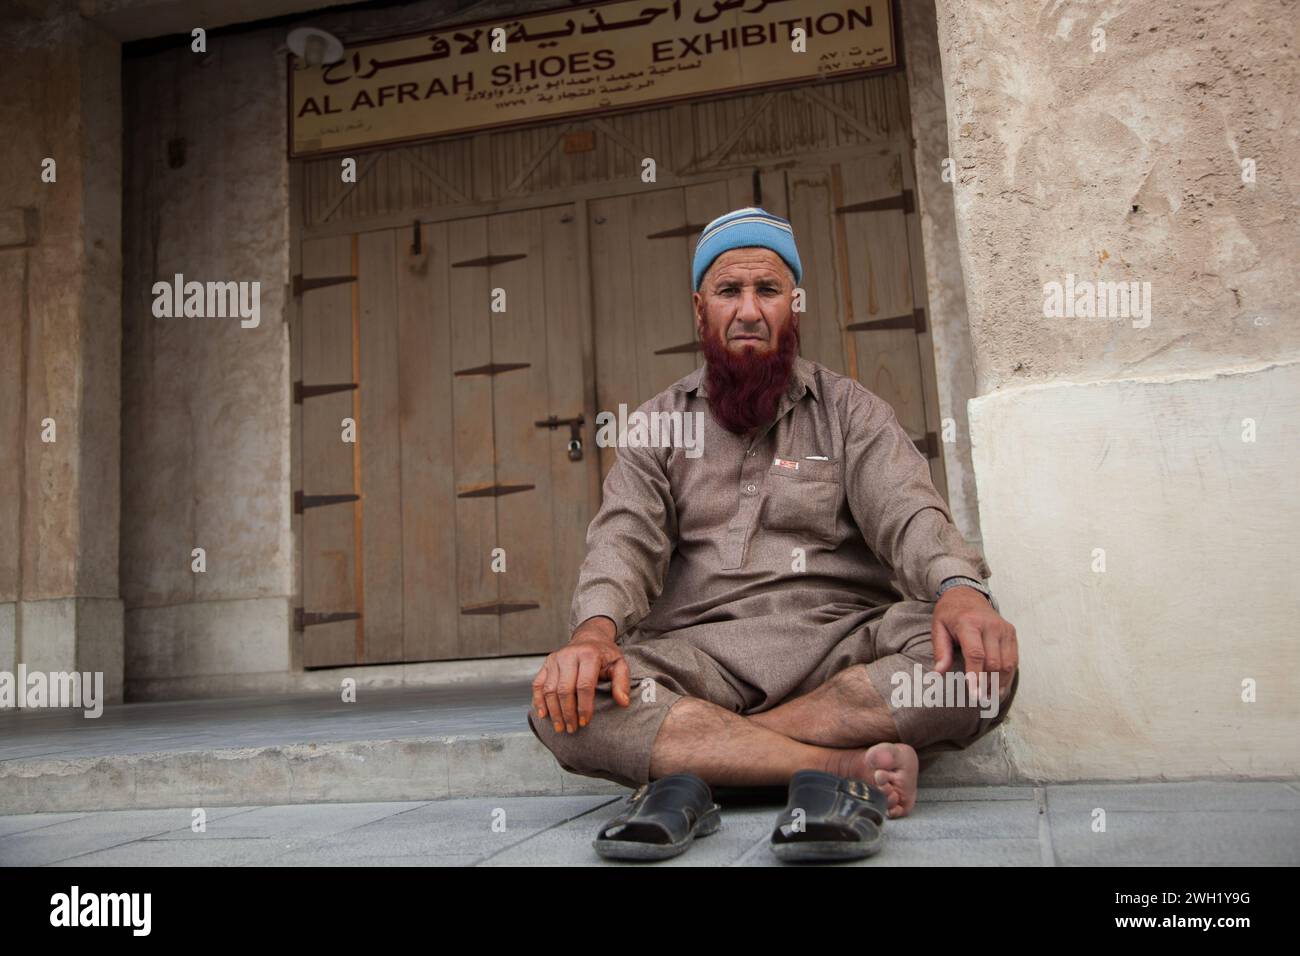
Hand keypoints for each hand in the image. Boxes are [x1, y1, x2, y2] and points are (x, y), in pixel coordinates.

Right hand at [531, 617, 630, 733]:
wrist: (589, 638)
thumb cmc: (604, 655)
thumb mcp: (619, 664)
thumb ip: (622, 682)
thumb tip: (623, 702)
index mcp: (589, 655)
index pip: (584, 685)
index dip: (584, 706)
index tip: (585, 722)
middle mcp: (569, 655)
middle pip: (564, 690)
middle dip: (567, 713)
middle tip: (572, 729)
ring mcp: (555, 659)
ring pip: (549, 689)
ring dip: (554, 711)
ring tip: (560, 727)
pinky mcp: (546, 664)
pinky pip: (538, 684)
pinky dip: (538, 701)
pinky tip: (543, 715)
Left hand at [931, 587, 1017, 702]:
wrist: (967, 594)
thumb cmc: (950, 614)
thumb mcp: (938, 627)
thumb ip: (940, 650)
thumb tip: (939, 673)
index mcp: (969, 623)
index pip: (976, 654)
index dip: (976, 676)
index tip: (974, 694)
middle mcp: (990, 625)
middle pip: (993, 662)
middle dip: (988, 684)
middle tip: (980, 701)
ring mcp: (1003, 629)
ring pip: (1007, 663)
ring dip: (1000, 683)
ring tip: (991, 699)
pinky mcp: (1011, 632)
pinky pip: (1013, 659)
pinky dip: (1008, 676)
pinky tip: (1000, 688)